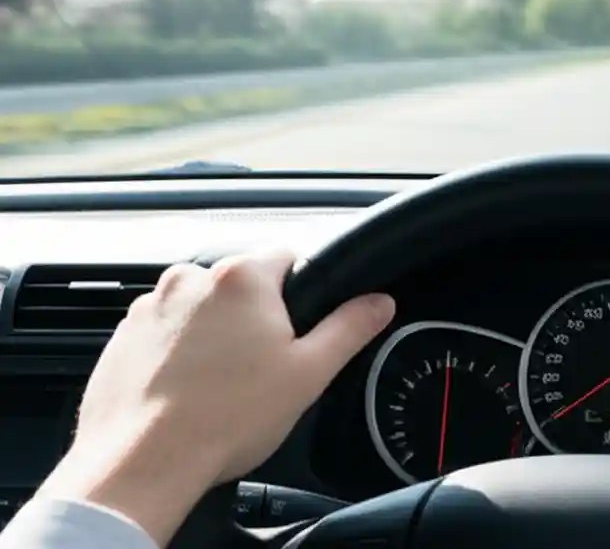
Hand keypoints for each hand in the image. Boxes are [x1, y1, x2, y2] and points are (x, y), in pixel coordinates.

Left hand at [37, 251, 394, 545]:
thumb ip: (350, 328)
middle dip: (256, 317)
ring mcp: (149, 307)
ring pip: (201, 309)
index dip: (302, 291)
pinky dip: (178, 354)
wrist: (144, 461)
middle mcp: (190, 279)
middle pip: (241, 285)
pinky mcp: (123, 337)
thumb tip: (379, 302)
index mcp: (242, 277)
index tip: (299, 328)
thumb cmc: (227, 417)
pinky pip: (164, 333)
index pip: (287, 255)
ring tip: (223, 385)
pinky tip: (190, 391)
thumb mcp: (309, 372)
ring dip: (214, 333)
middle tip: (264, 366)